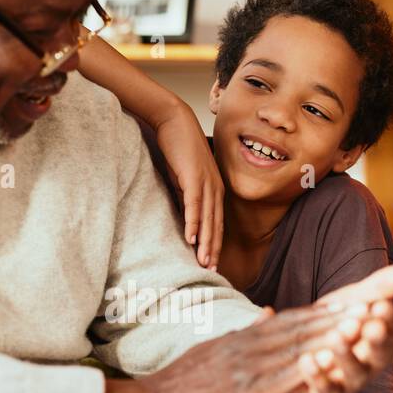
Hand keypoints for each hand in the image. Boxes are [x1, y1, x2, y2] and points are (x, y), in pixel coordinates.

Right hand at [137, 263, 392, 392]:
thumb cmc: (187, 383)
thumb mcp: (222, 349)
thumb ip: (249, 332)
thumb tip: (268, 314)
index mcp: (260, 334)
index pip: (317, 308)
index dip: (356, 291)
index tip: (391, 278)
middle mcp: (261, 341)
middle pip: (323, 314)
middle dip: (366, 295)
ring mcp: (254, 364)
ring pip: (307, 341)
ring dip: (344, 325)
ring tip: (380, 308)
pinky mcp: (245, 391)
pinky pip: (282, 378)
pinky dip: (309, 365)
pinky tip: (332, 358)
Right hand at [154, 111, 223, 269]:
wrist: (175, 121)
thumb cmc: (179, 148)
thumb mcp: (184, 177)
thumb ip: (186, 196)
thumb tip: (184, 216)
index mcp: (215, 189)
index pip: (217, 222)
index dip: (215, 244)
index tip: (212, 263)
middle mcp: (215, 188)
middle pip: (216, 225)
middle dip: (214, 250)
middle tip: (212, 272)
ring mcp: (206, 183)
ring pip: (208, 219)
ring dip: (206, 243)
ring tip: (204, 263)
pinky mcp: (193, 177)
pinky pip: (194, 205)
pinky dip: (193, 223)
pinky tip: (190, 239)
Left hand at [288, 264, 392, 392]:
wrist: (297, 343)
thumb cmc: (333, 320)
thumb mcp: (352, 299)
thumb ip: (378, 287)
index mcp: (383, 338)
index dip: (390, 319)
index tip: (379, 305)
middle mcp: (372, 362)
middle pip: (380, 355)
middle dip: (376, 340)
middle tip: (368, 326)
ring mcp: (350, 380)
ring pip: (354, 373)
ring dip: (346, 355)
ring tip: (334, 336)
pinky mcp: (327, 392)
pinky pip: (325, 390)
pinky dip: (316, 376)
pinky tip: (306, 359)